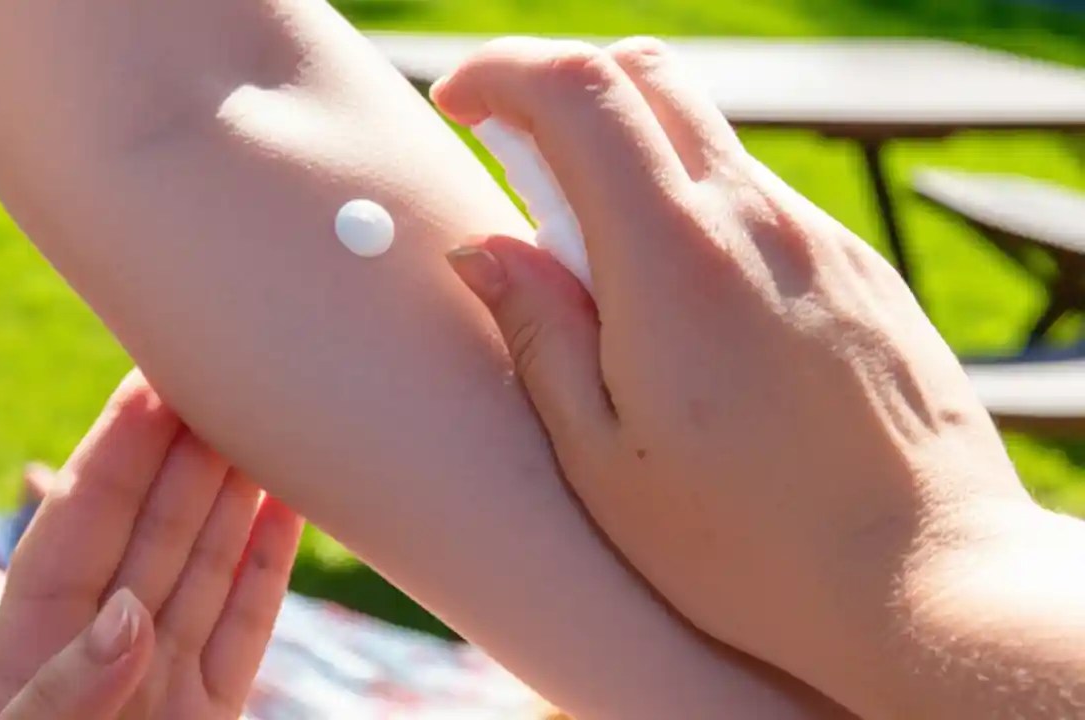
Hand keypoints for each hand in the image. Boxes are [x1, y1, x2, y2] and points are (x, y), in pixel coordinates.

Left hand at [0, 371, 302, 718]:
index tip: (148, 384)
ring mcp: (162, 678)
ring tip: (265, 420)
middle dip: (185, 448)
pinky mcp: (210, 713)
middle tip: (222, 374)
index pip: (78, 523)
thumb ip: (66, 688)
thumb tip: (132, 617)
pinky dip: (268, 566)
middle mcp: (102, 649)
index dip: (115, 450)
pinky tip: (287, 507)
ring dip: (234, 490)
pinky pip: (246, 627)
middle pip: (151, 528)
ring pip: (205, 563)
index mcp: (28, 646)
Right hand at [434, 37, 1035, 716]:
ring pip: (703, 133)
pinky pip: (753, 194)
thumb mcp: (604, 459)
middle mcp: (756, 220)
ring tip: (598, 267)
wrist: (927, 584)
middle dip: (561, 87)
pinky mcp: (855, 267)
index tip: (459, 102)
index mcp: (676, 261)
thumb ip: (538, 333)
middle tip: (516, 159)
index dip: (502, 70)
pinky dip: (689, 204)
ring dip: (626, 155)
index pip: (581, 90)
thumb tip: (484, 248)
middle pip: (646, 73)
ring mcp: (818, 236)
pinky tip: (681, 306)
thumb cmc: (748, 547)